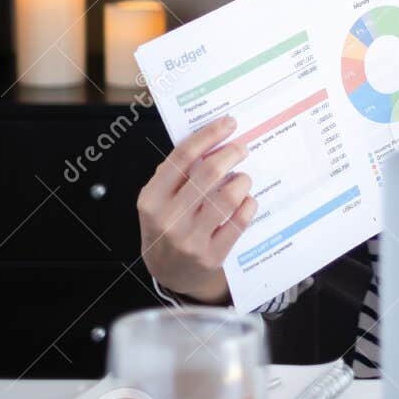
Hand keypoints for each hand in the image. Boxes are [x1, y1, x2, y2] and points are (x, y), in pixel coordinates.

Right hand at [136, 115, 255, 302]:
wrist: (170, 274)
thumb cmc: (167, 227)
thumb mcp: (159, 201)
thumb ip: (176, 175)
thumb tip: (211, 139)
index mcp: (151, 199)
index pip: (181, 157)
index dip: (208, 136)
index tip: (228, 123)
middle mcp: (167, 219)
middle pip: (207, 173)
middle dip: (231, 154)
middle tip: (242, 148)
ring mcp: (189, 240)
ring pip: (228, 198)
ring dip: (242, 181)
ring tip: (243, 179)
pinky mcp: (211, 256)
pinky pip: (239, 222)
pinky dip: (248, 205)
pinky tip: (247, 200)